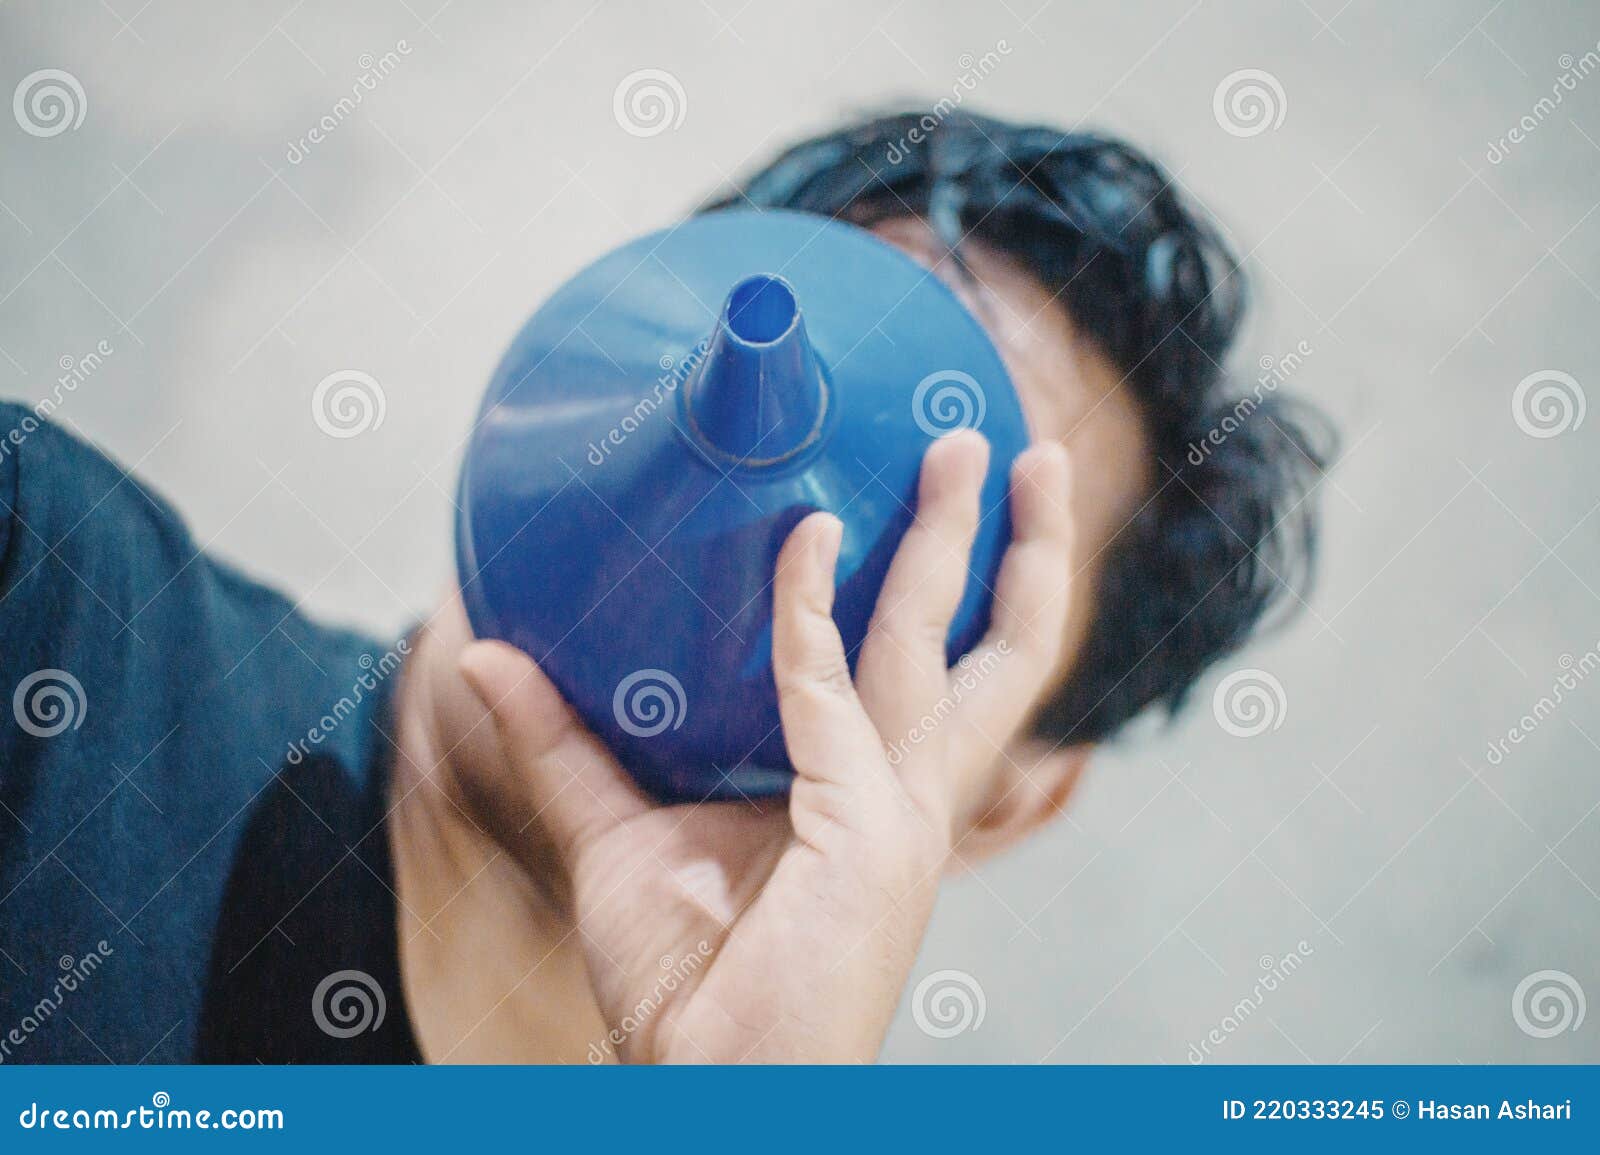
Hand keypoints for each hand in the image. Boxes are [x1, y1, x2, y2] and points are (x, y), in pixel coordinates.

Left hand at [456, 431, 1071, 1061]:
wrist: (712, 1084)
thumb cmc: (685, 981)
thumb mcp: (618, 834)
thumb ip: (564, 741)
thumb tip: (482, 653)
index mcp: (888, 798)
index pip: (957, 678)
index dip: (977, 595)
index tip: (965, 511)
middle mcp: (916, 797)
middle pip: (1002, 651)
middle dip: (1018, 545)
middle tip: (1010, 440)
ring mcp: (903, 813)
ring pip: (950, 648)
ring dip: (962, 541)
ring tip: (973, 447)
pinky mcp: (866, 830)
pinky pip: (829, 689)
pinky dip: (810, 609)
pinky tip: (801, 537)